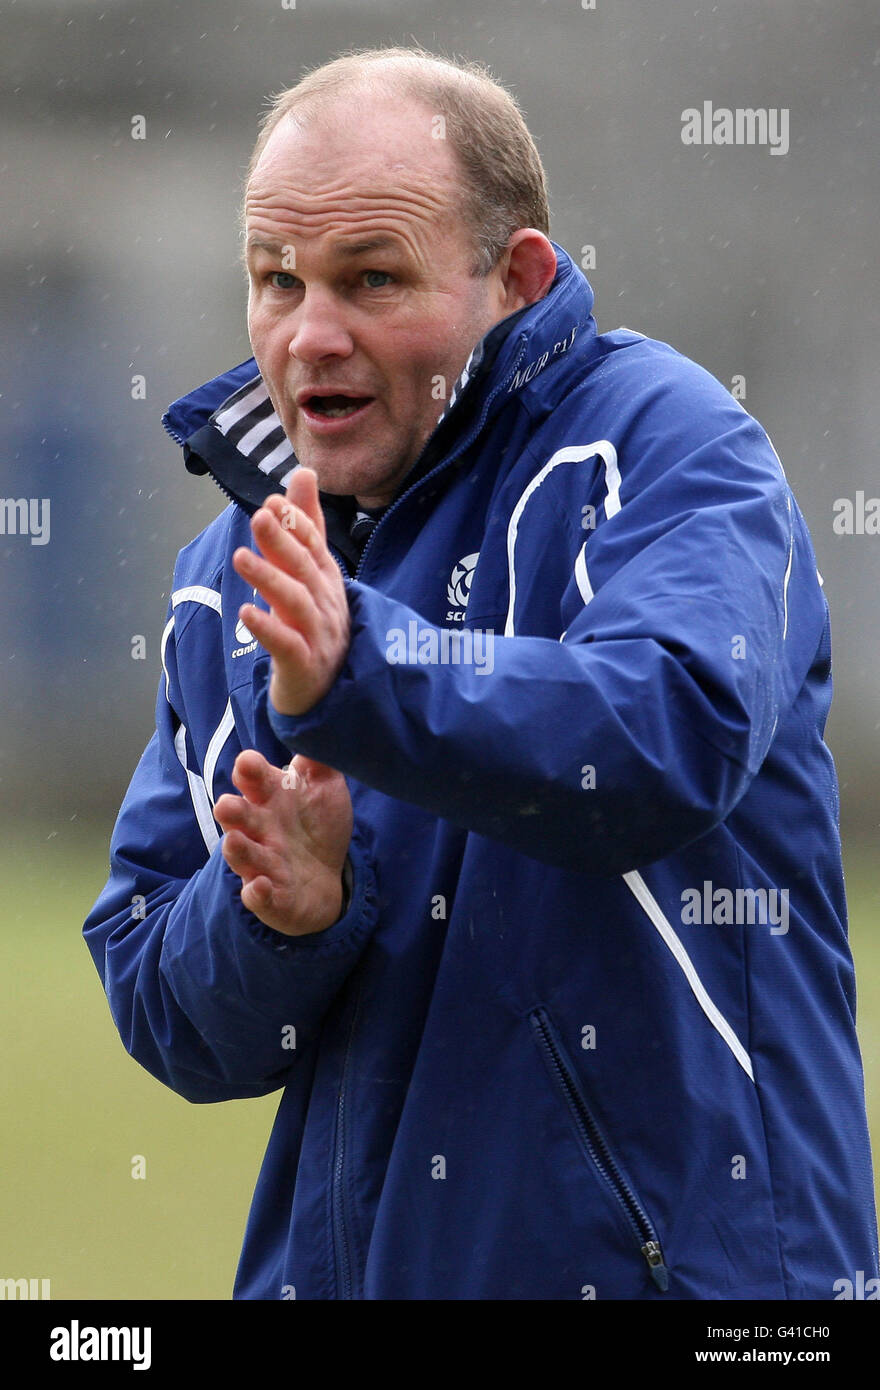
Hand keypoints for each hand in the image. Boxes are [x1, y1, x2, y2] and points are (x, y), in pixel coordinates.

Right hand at [214, 748, 352, 936]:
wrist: (326, 878)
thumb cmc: (317, 825)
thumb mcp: (326, 789)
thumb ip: (320, 762)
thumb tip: (318, 726)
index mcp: (270, 798)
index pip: (253, 778)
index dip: (249, 771)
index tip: (249, 764)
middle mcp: (260, 829)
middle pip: (239, 817)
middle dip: (232, 811)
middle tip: (228, 805)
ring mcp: (262, 863)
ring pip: (243, 856)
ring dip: (237, 850)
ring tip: (233, 842)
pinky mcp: (271, 898)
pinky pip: (259, 897)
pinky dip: (258, 894)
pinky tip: (259, 888)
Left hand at [232, 468, 349, 715]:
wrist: (325, 692)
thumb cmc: (313, 625)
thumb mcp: (308, 572)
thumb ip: (305, 524)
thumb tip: (304, 471)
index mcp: (325, 580)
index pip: (313, 545)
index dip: (296, 524)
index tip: (273, 502)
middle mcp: (326, 604)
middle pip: (304, 568)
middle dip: (283, 541)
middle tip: (258, 517)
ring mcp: (319, 636)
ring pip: (296, 602)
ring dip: (269, 578)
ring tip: (241, 558)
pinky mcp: (306, 666)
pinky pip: (288, 646)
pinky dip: (269, 628)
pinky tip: (246, 613)